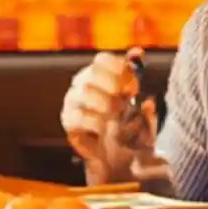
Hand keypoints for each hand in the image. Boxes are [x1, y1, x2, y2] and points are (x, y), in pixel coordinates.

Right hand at [60, 48, 157, 182]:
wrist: (116, 157)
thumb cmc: (127, 124)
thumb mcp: (138, 101)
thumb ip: (135, 75)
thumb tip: (138, 51)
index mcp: (98, 74)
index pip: (102, 60)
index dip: (119, 68)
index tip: (133, 84)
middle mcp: (81, 84)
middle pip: (91, 74)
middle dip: (112, 85)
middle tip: (126, 99)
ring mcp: (72, 102)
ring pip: (84, 92)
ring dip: (105, 103)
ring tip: (118, 115)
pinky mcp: (69, 122)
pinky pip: (78, 117)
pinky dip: (95, 122)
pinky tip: (105, 129)